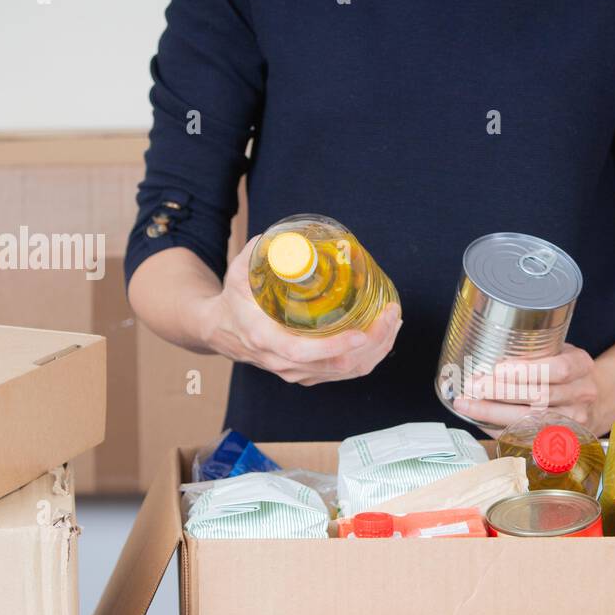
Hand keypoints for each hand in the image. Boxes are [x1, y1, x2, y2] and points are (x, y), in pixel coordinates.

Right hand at [201, 236, 401, 385]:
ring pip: (345, 371)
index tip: (360, 333)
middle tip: (390, 315)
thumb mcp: (241, 271)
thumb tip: (292, 240)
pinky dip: (369, 356)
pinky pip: (345, 372)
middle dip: (371, 343)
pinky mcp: (309, 374)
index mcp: (264, 339)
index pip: (302, 352)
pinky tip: (383, 334)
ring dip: (376, 350)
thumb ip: (262, 252)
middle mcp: (282, 363)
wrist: (221, 330)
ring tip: (393, 321)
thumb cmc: (234, 299)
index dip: (334, 346)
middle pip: (335, 365)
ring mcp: (297, 372)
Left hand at [453, 343, 613, 435]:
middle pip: (540, 397)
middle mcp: (581, 396)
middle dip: (501, 393)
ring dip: (493, 413)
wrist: (592, 401)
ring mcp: (573, 421)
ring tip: (467, 404)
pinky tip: (480, 421)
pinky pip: (526, 437)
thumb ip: (533, 352)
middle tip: (472, 386)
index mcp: (582, 366)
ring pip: (530, 420)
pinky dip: (499, 429)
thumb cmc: (565, 372)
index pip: (558, 369)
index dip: (527, 371)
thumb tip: (483, 353)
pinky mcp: (560, 440)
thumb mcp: (558, 351)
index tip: (497, 369)